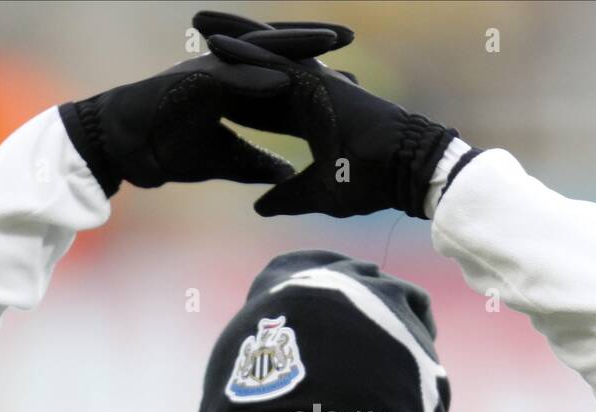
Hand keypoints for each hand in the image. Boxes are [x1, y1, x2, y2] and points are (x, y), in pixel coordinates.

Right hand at [60, 12, 358, 197]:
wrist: (126, 151)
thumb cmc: (168, 150)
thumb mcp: (225, 160)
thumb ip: (256, 163)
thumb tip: (289, 174)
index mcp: (236, 86)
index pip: (283, 76)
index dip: (316, 75)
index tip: (353, 78)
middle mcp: (225, 71)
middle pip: (274, 53)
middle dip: (311, 42)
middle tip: (349, 34)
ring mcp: (208, 72)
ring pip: (255, 54)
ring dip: (289, 47)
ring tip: (324, 41)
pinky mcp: (189, 82)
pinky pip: (227, 77)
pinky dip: (253, 77)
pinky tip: (279, 78)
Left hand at [205, 30, 458, 218]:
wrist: (403, 173)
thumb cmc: (372, 184)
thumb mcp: (319, 193)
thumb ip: (288, 196)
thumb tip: (260, 207)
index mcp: (309, 116)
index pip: (263, 101)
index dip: (235, 91)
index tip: (204, 86)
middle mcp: (310, 92)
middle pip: (259, 65)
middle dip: (227, 50)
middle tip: (192, 31)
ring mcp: (315, 82)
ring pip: (265, 52)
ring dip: (230, 36)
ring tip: (196, 21)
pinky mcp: (318, 81)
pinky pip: (276, 62)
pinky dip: (247, 51)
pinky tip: (217, 43)